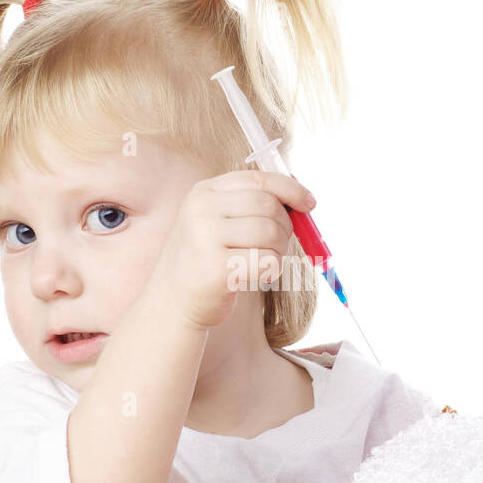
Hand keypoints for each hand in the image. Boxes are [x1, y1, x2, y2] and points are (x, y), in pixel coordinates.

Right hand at [142, 169, 315, 331]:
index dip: (291, 189)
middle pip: (269, 206)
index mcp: (204, 192)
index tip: (310, 204)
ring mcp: (206, 237)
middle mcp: (202, 209)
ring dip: (279, 251)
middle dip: (285, 226)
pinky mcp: (218, 268)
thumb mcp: (218, 223)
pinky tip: (256, 277)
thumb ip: (252, 205)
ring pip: (271, 233)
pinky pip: (267, 261)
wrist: (173, 303)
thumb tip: (302, 197)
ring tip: (264, 262)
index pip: (258, 179)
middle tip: (279, 245)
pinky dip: (272, 270)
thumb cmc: (205, 261)